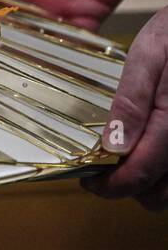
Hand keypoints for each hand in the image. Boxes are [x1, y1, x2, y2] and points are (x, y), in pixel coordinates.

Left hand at [83, 6, 167, 208]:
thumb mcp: (149, 56)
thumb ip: (132, 101)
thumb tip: (112, 146)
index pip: (141, 175)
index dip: (111, 187)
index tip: (89, 181)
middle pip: (161, 193)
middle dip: (130, 188)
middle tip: (104, 170)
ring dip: (151, 184)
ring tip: (126, 160)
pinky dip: (167, 172)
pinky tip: (150, 150)